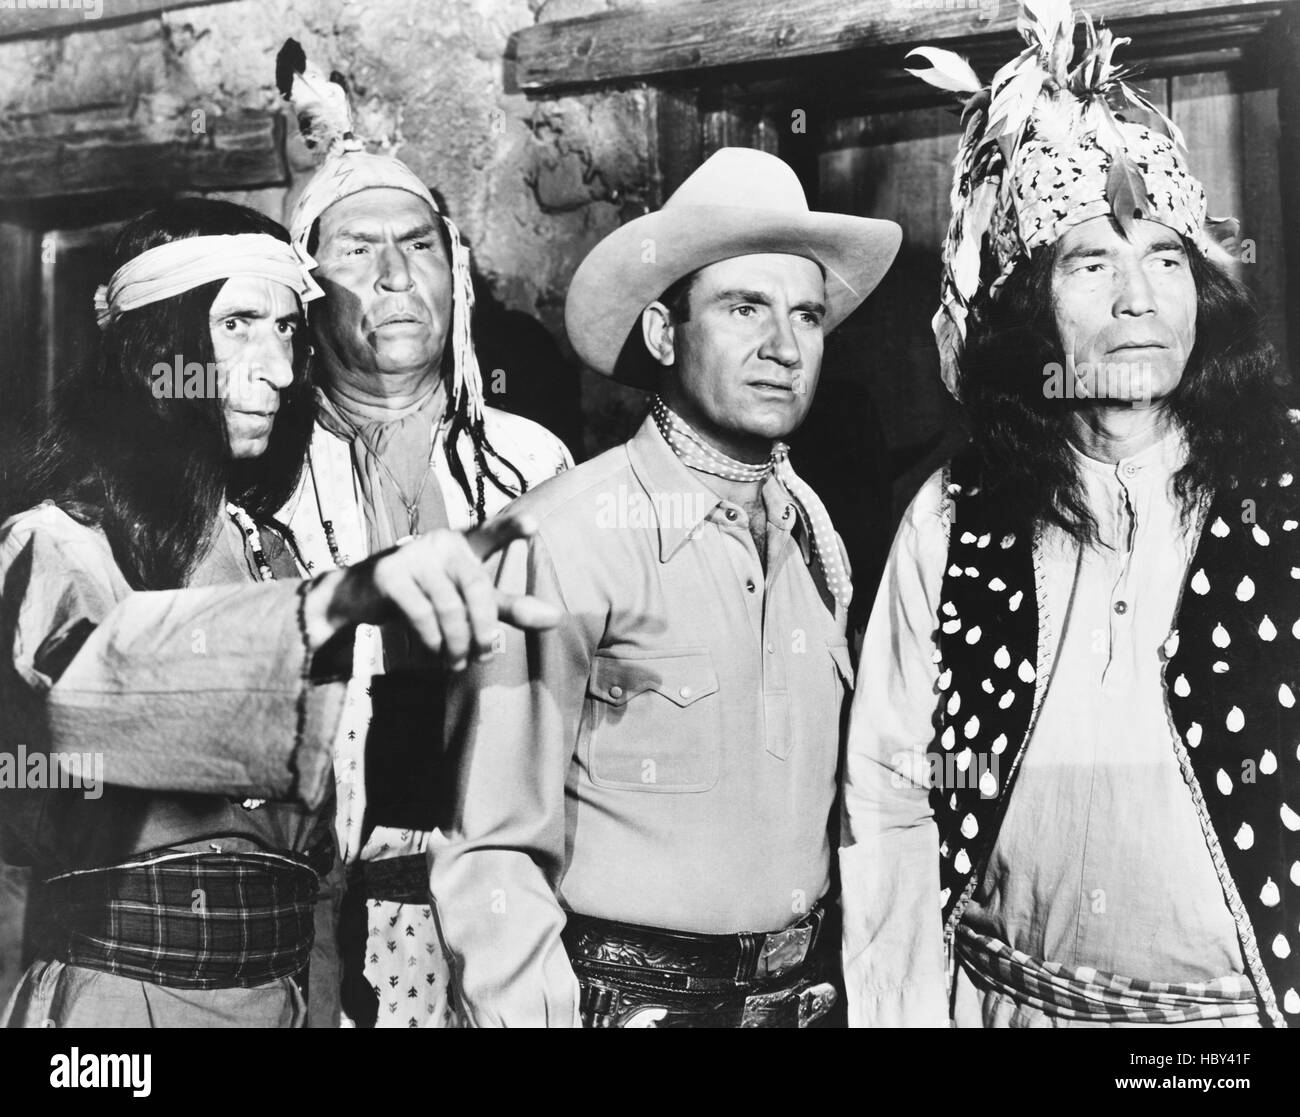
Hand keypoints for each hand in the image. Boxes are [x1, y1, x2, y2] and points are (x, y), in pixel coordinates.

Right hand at [303, 513, 559, 670]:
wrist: (357, 597)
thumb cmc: (421, 596)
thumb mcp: (464, 600)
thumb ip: (507, 607)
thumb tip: (555, 618)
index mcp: (462, 544)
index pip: (490, 532)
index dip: (511, 529)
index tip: (534, 526)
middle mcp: (441, 542)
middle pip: (477, 588)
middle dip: (485, 629)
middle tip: (485, 655)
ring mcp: (413, 556)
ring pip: (450, 608)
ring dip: (458, 644)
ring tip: (458, 662)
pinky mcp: (389, 575)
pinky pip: (422, 616)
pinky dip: (432, 642)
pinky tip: (434, 653)